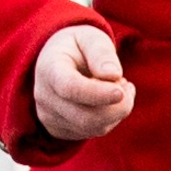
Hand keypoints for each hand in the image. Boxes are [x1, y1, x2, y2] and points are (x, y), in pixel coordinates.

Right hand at [28, 22, 135, 147]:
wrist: (56, 61)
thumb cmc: (77, 47)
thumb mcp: (90, 38)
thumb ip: (101, 53)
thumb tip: (113, 75)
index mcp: (49, 68)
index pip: (70, 88)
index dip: (97, 94)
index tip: (121, 92)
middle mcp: (44, 96)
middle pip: (85, 117)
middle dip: (117, 107)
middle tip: (126, 84)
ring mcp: (49, 116)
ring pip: (93, 127)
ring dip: (116, 111)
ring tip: (119, 87)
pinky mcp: (59, 129)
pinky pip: (93, 132)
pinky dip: (110, 119)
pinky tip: (110, 101)